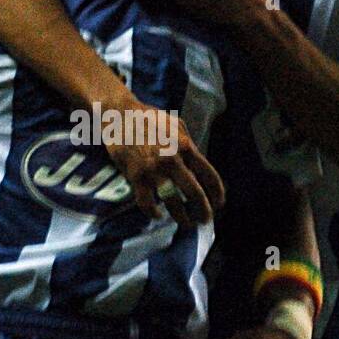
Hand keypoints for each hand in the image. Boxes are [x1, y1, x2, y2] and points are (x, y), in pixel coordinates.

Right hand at [102, 100, 224, 228]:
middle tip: (205, 220)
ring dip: (182, 218)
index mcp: (185, 146)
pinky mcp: (136, 177)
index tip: (219, 203)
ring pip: (173, 203)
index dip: (217, 193)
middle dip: (204, 211)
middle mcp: (173, 160)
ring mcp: (154, 170)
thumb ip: (189, 144)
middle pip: (195, 194)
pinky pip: (148, 204)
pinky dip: (154, 213)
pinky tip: (158, 215)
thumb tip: (199, 164)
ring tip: (186, 223)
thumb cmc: (149, 118)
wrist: (120, 115)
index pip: (209, 175)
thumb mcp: (176, 124)